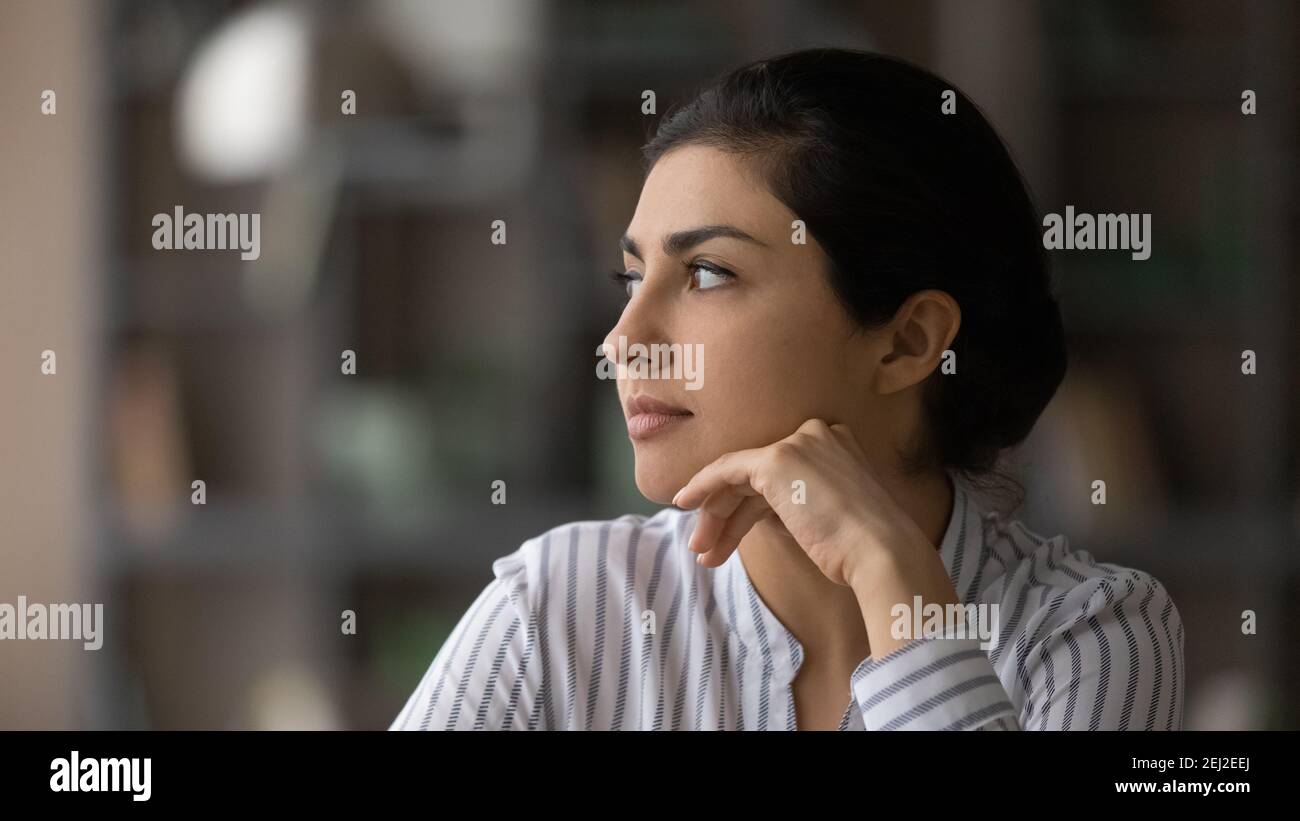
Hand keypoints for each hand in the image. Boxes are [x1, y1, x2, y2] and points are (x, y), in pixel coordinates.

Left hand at [672, 418, 918, 586]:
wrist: (881, 553)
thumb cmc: (861, 550)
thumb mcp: (827, 519)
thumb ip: (795, 507)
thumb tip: (748, 517)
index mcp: (836, 445)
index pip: (778, 475)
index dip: (746, 505)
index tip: (727, 533)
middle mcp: (817, 435)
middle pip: (756, 476)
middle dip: (727, 514)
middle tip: (706, 548)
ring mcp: (796, 444)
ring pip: (739, 478)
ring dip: (715, 517)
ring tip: (701, 553)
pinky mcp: (776, 459)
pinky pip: (726, 469)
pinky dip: (702, 486)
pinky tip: (685, 504)